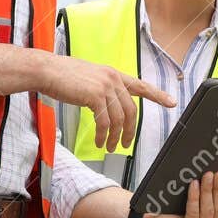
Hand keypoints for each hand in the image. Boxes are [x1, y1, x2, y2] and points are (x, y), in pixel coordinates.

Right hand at [41, 54, 175, 152]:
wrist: (47, 70)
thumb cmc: (62, 75)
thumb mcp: (89, 77)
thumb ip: (102, 88)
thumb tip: (107, 104)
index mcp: (113, 74)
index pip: (140, 85)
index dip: (157, 95)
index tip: (171, 102)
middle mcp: (112, 79)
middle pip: (131, 110)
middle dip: (130, 131)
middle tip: (125, 144)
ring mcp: (105, 87)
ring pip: (119, 119)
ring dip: (116, 137)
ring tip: (110, 147)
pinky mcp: (95, 96)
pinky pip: (105, 122)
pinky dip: (104, 136)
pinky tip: (100, 142)